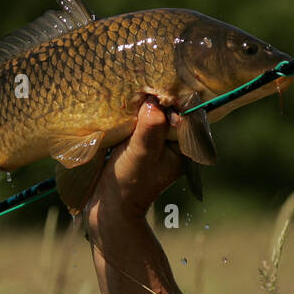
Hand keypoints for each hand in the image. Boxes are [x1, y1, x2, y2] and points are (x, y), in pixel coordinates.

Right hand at [86, 98, 185, 226]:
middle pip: (169, 110)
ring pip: (153, 114)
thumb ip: (151, 127)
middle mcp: (173, 143)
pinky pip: (139, 121)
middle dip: (154, 99)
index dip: (169, 96)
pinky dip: (131, 114)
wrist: (110, 206)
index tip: (150, 87)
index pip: (183, 112)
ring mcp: (156, 143)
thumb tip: (154, 101)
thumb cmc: (129, 182)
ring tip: (127, 94)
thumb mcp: (142, 152)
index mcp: (184, 146)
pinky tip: (121, 107)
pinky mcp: (140, 143)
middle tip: (136, 87)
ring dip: (141, 105)